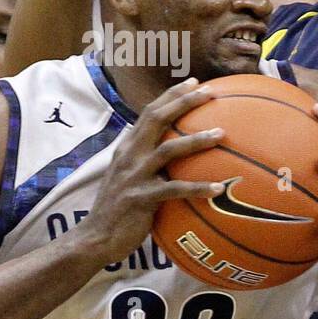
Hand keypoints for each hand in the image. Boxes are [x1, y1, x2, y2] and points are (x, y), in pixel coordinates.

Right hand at [81, 78, 225, 263]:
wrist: (96, 236)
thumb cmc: (117, 208)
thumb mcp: (126, 176)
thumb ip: (143, 159)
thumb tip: (170, 149)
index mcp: (127, 148)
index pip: (149, 112)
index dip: (171, 95)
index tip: (193, 82)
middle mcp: (129, 156)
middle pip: (157, 119)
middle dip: (184, 102)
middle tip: (210, 92)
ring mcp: (135, 176)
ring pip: (168, 150)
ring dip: (197, 140)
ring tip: (222, 134)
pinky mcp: (142, 198)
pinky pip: (175, 189)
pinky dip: (198, 187)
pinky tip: (218, 188)